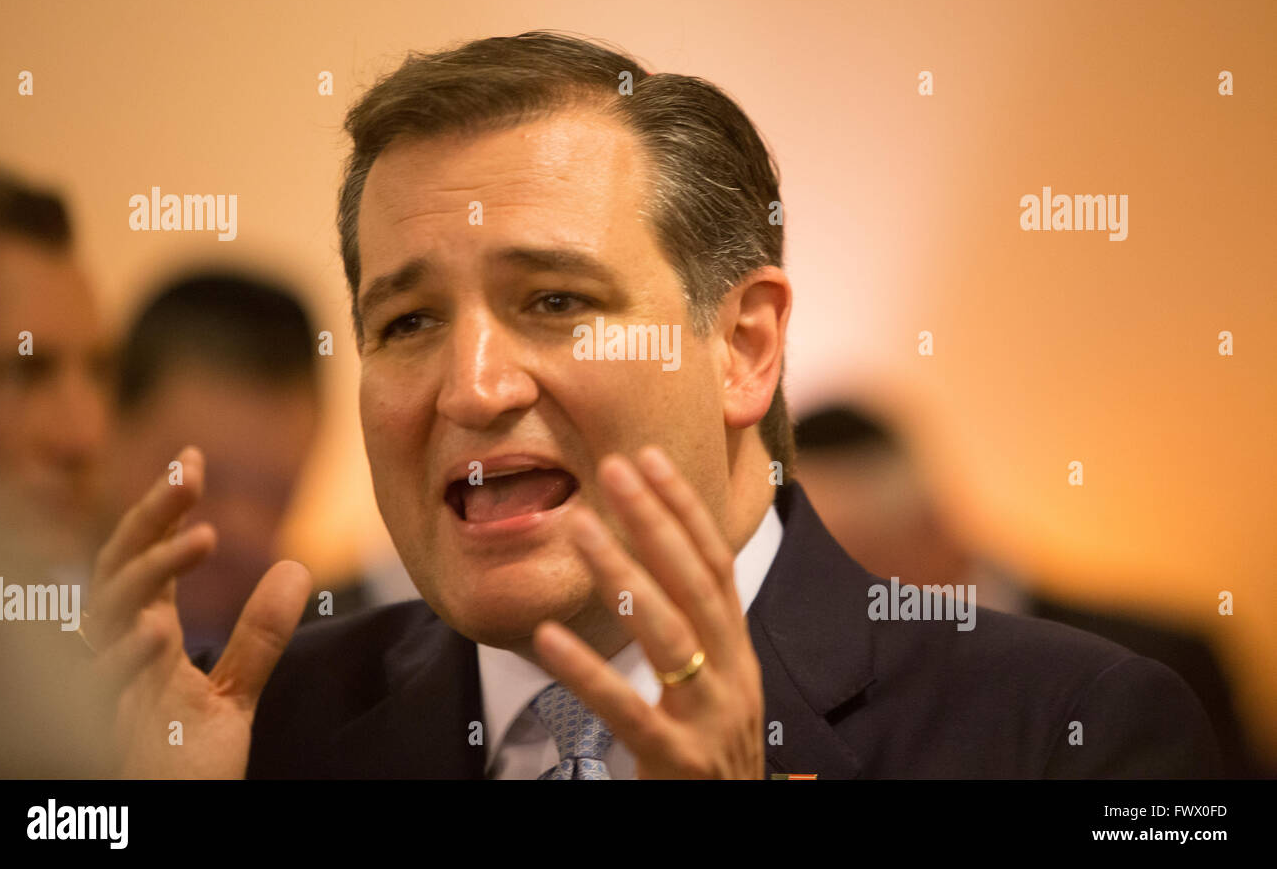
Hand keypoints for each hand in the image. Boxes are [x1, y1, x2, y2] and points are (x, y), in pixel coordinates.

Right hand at [86, 446, 310, 776]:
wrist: (167, 820)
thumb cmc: (183, 768)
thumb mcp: (231, 696)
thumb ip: (258, 637)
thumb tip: (296, 569)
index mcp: (145, 635)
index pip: (148, 556)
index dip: (165, 508)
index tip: (193, 458)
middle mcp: (118, 649)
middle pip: (121, 564)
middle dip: (150, 515)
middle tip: (189, 470)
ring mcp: (105, 685)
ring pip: (107, 611)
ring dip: (151, 571)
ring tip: (204, 536)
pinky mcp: (98, 728)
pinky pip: (101, 685)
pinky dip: (123, 657)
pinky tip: (156, 634)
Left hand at [532, 447, 764, 778]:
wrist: (733, 831)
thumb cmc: (712, 756)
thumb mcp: (718, 689)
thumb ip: (701, 638)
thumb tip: (674, 572)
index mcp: (739, 653)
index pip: (716, 564)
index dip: (686, 509)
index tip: (649, 457)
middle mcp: (734, 676)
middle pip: (694, 582)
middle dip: (655, 519)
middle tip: (613, 466)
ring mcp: (710, 718)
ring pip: (668, 633)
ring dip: (622, 574)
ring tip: (579, 526)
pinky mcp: (678, 761)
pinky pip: (626, 710)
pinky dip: (587, 671)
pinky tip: (549, 636)